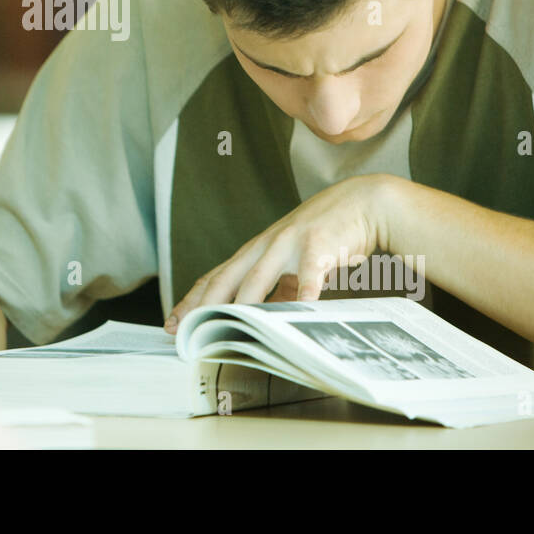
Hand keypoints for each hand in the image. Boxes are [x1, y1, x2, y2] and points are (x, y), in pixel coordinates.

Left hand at [164, 174, 400, 332]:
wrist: (360, 203)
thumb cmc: (324, 236)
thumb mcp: (291, 261)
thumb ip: (275, 286)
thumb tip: (257, 319)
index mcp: (256, 251)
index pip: (215, 277)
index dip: (192, 300)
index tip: (174, 323)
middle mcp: (265, 245)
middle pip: (227, 277)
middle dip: (204, 304)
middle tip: (189, 329)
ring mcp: (289, 243)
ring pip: (259, 275)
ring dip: (242, 302)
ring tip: (228, 326)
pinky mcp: (318, 244)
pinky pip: (310, 270)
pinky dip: (306, 289)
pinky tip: (303, 306)